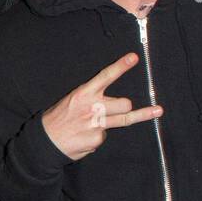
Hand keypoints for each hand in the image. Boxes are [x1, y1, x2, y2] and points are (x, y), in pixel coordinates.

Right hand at [41, 53, 160, 160]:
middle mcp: (92, 108)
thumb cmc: (57, 120)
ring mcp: (96, 124)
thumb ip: (89, 99)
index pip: (105, 76)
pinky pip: (105, 136)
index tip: (134, 58)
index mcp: (83, 94)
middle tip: (125, 106)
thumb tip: (107, 101)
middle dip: (127, 105)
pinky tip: (86, 137)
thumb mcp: (70, 101)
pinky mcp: (97, 139)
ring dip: (141, 115)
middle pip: (124, 102)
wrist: (44, 143)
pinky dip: (98, 137)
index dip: (121, 66)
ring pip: (124, 118)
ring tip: (157, 110)